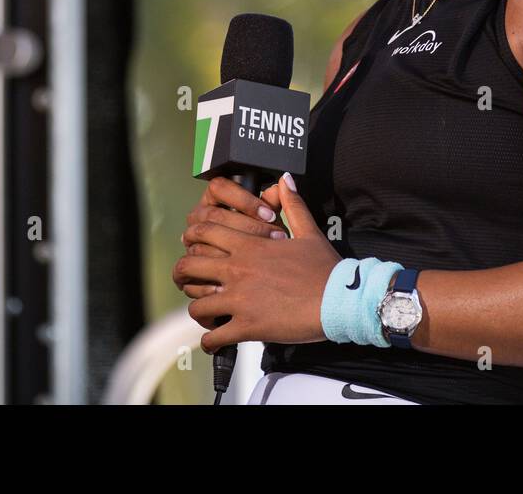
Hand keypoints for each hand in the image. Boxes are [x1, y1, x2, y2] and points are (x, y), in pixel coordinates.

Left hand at [173, 173, 341, 352]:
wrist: (340, 300)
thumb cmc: (326, 268)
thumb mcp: (309, 232)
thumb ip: (292, 205)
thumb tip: (285, 180)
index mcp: (250, 245)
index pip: (204, 232)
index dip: (192, 237)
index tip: (192, 246)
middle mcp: (238, 270)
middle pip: (189, 266)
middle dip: (182, 273)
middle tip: (188, 280)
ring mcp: (240, 299)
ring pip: (197, 303)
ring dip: (198, 308)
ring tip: (207, 312)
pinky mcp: (247, 326)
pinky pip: (214, 337)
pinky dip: (211, 341)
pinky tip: (217, 339)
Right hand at [175, 176, 286, 299]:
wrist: (247, 276)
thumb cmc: (258, 242)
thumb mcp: (266, 222)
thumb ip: (271, 204)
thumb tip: (282, 186)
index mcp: (213, 199)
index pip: (218, 188)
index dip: (244, 200)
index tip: (270, 214)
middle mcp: (198, 217)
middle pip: (213, 214)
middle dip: (247, 226)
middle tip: (275, 237)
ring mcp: (190, 240)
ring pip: (204, 240)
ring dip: (234, 251)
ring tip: (262, 260)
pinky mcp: (188, 266)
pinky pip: (193, 266)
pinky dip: (216, 274)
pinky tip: (239, 279)